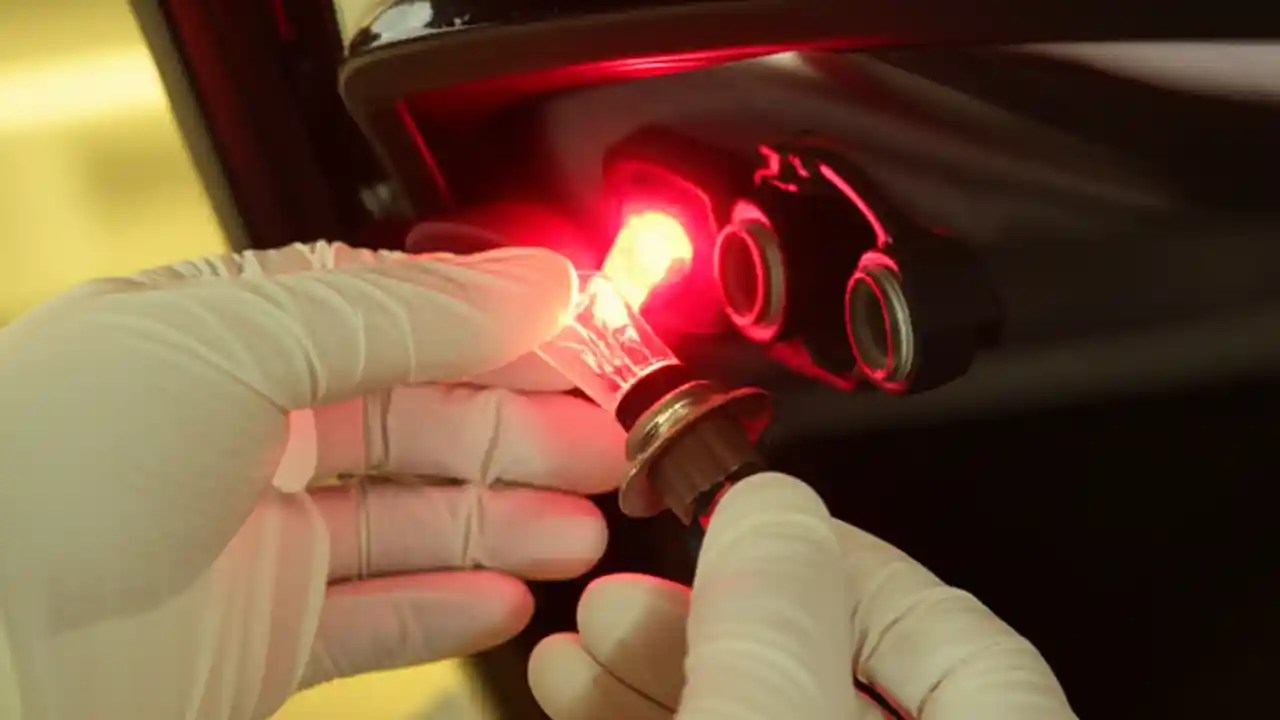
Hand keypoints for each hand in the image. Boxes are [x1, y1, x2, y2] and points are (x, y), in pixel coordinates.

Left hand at [0, 236, 625, 719]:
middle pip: (419, 423)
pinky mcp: (258, 634)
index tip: (583, 343)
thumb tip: (529, 282)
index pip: (395, 318)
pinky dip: (450, 606)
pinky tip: (508, 595)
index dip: (495, 332)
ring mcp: (252, 538)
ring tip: (580, 529)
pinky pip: (379, 615)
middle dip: (521, 432)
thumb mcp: (234, 346)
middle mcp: (240, 432)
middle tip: (604, 447)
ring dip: (506, 522)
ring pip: (414, 520)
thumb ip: (398, 315)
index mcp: (224, 337)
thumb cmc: (42, 478)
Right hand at [528, 473, 1076, 719]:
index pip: (945, 632)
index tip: (747, 524)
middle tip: (631, 585)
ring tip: (581, 641)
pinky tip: (584, 697)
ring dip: (664, 675)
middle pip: (834, 679)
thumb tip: (774, 508)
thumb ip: (779, 617)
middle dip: (715, 617)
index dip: (833, 557)